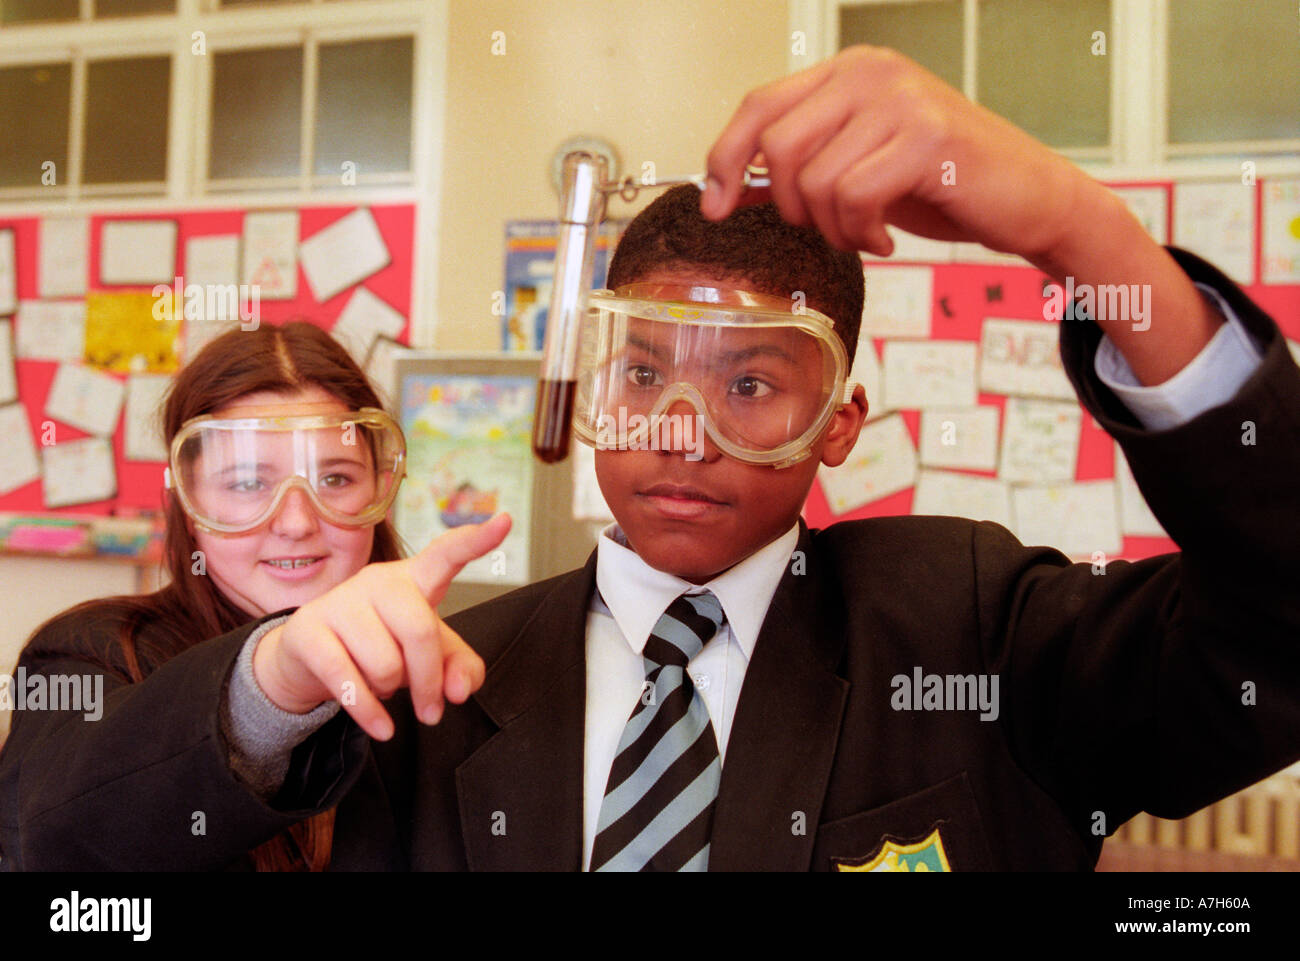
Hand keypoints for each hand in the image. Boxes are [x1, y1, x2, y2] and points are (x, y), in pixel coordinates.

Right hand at [252, 513, 510, 739]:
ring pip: (384, 663)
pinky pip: (347, 681)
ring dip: (391, 690)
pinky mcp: (308, 631)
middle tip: (430, 711)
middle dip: (429, 681)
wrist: (308, 657)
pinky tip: (381, 726)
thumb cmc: (378, 646)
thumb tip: (458, 691)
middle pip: (420, 631)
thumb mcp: (428, 655)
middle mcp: (376, 581)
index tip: (505, 521)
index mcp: (413, 579)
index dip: (476, 540)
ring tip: (382, 686)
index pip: (446, 554)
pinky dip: (370, 713)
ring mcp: (339, 602)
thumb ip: (460, 668)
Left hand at [701, 45, 1102, 262]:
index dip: (724, 158)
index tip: (715, 206)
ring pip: (815, 181)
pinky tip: (885, 238)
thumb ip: (796, 171)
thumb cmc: (942, 182)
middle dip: (791, 205)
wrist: (1025, 199)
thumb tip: (726, 191)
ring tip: (867, 232)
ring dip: (833, 229)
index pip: (758, 106)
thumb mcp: (856, 170)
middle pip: (778, 145)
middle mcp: (870, 71)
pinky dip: (861, 234)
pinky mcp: (928, 136)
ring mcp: (901, 98)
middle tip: (827, 227)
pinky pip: (854, 198)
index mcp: (847, 71)